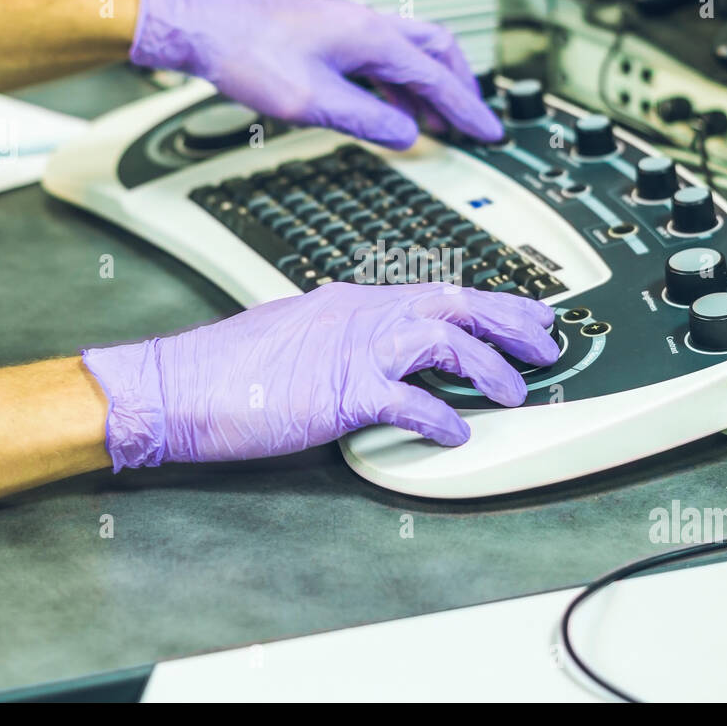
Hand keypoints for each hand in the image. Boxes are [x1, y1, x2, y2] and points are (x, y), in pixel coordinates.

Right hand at [81, 282, 559, 468]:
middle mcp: (360, 313)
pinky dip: (441, 417)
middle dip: (511, 320)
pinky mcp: (340, 392)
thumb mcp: (298, 336)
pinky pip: (410, 401)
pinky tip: (457, 433)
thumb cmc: (228, 368)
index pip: (436, 292)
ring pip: (445, 341)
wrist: (177, 386)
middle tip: (549, 343)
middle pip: (455, 302)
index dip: (490, 303)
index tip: (524, 315)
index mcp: (352, 300)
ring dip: (489, 366)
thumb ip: (344, 337)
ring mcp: (351, 348)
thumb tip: (380, 356)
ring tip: (516, 392)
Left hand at [128, 0, 502, 149]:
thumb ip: (367, 121)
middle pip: (437, 50)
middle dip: (461, 87)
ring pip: (410, 50)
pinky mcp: (328, 33)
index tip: (489, 132)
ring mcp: (347, 25)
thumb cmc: (247, 53)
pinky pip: (381, 56)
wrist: (202, 26)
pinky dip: (398, 82)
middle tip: (473, 119)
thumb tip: (406, 134)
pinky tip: (390, 105)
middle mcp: (365, 23)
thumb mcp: (313, 103)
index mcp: (370, 37)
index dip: (467, 109)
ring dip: (429, 86)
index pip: (437, 78)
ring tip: (436, 121)